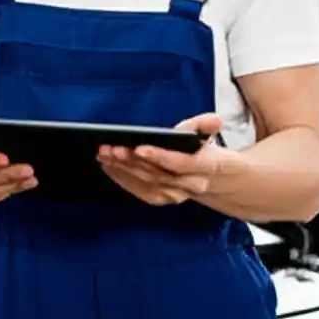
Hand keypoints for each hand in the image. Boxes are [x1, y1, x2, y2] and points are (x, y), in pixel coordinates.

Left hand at [98, 113, 229, 205]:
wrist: (212, 177)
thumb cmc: (202, 150)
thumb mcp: (206, 134)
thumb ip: (205, 125)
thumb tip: (215, 120)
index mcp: (206, 166)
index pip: (182, 163)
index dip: (159, 156)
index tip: (138, 148)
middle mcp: (192, 184)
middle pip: (158, 174)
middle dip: (131, 161)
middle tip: (110, 148)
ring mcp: (178, 194)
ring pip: (147, 184)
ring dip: (123, 170)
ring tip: (103, 155)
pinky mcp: (164, 198)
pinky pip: (141, 192)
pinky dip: (123, 179)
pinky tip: (108, 167)